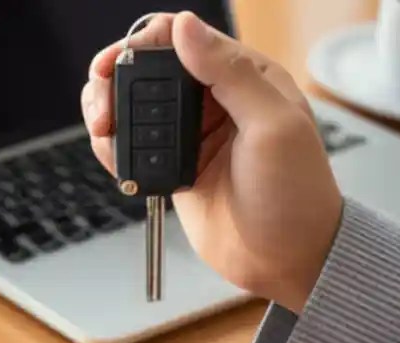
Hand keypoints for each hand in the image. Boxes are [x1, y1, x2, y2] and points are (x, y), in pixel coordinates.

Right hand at [81, 12, 343, 312]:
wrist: (286, 260)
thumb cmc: (296, 195)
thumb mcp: (272, 126)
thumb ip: (229, 73)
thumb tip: (185, 26)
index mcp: (243, 75)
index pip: (181, 38)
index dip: (140, 44)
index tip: (114, 65)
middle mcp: (213, 99)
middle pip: (145, 68)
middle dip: (113, 81)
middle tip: (103, 111)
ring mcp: (190, 134)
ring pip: (131, 105)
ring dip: (107, 113)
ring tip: (104, 133)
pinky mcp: (173, 166)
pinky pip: (131, 146)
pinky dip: (113, 149)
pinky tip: (116, 159)